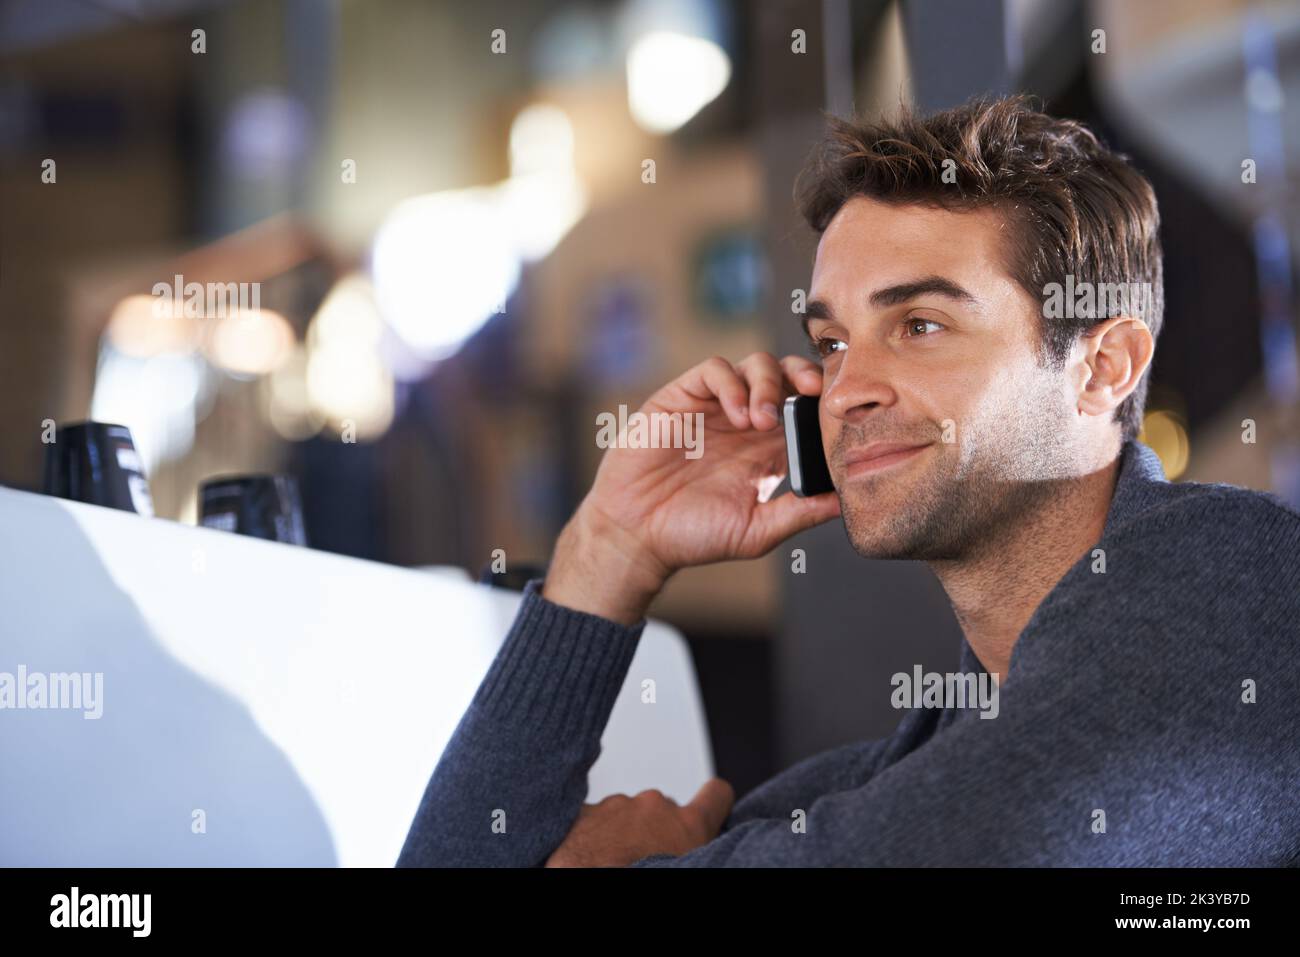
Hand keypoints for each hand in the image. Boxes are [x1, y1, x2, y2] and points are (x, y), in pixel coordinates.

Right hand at [543, 353, 840, 623]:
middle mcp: (746, 422)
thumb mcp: (758, 530)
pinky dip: (732, 383)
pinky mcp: (682, 398)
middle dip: (806, 376)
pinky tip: (737, 414)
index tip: (838, 415)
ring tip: (764, 419)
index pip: (808, 409)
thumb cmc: (693, 536)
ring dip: (769, 383)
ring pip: (756, 364)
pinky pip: (714, 370)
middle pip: (789, 375)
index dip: (825, 402)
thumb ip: (800, 512)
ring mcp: (715, 407)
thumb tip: (847, 502)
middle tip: (812, 394)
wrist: (636, 535)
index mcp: (769, 449)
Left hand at [544, 778, 734, 867]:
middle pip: (662, 812)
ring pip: (626, 818)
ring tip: (611, 865)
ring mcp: (617, 805)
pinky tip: (590, 860)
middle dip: (654, 832)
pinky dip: (593, 838)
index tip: (711, 813)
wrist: (583, 875)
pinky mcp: (584, 811)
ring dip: (621, 837)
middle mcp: (655, 805)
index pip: (716, 796)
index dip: (714, 805)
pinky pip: (594, 821)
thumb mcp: (687, 865)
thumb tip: (687, 850)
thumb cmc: (637, 873)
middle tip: (643, 863)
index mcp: (687, 825)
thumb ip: (690, 847)